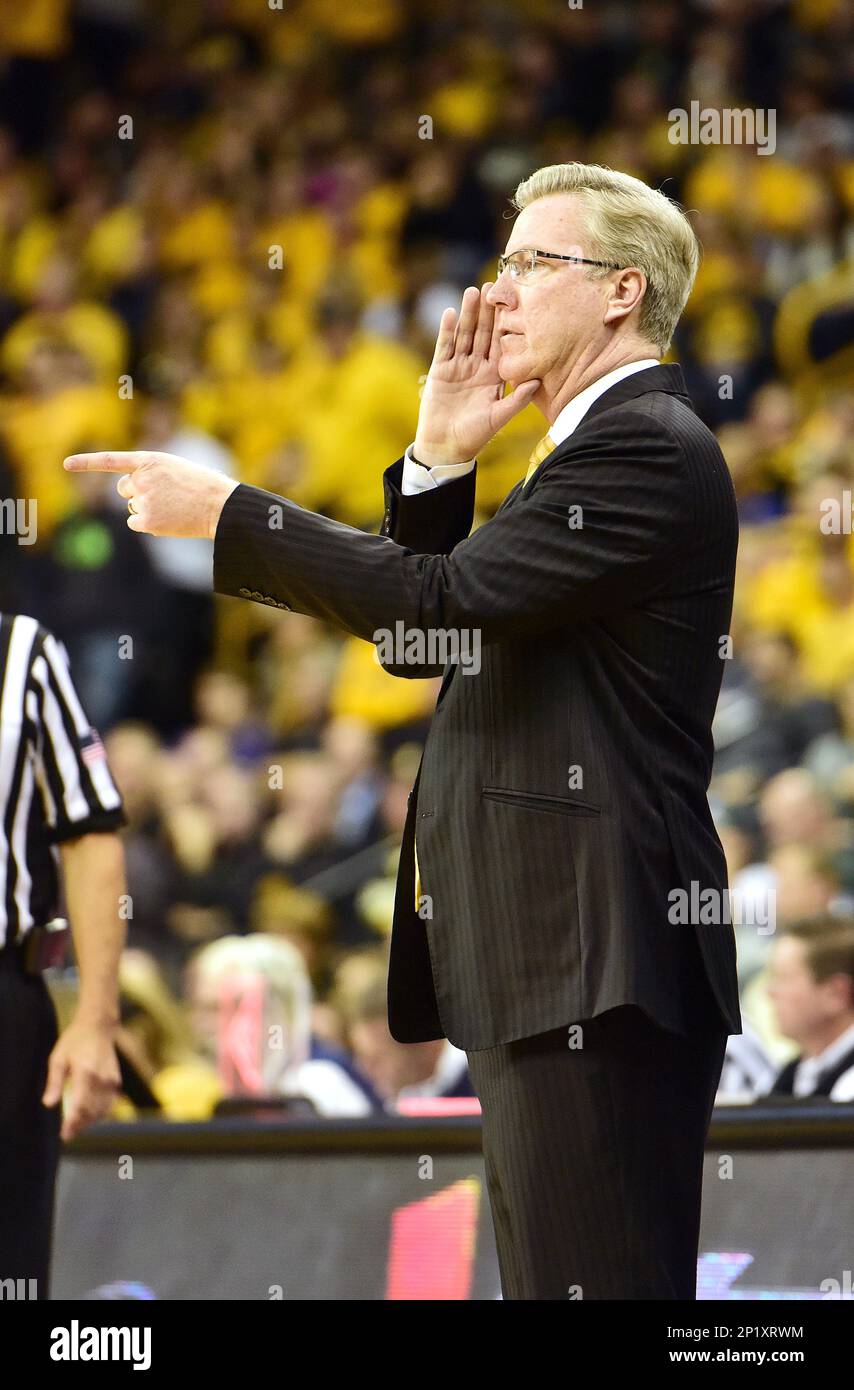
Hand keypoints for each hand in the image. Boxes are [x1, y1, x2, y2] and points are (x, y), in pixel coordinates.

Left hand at [42, 1018, 121, 1140]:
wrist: (98, 1026)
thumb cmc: (75, 1041)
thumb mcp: (58, 1058)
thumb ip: (54, 1082)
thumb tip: (48, 1104)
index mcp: (86, 1072)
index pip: (80, 1105)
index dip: (72, 1122)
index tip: (64, 1133)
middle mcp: (101, 1078)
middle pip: (91, 1111)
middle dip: (79, 1125)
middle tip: (67, 1135)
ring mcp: (111, 1080)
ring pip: (102, 1110)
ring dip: (90, 1121)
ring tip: (76, 1128)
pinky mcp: (116, 1081)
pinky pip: (109, 1103)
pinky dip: (100, 1113)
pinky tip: (90, 1117)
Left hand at [63, 451, 238, 539]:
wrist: (219, 505)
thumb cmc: (200, 486)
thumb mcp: (173, 468)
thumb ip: (148, 473)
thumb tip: (129, 495)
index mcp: (149, 460)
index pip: (111, 460)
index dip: (87, 463)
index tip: (66, 464)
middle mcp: (142, 479)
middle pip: (123, 489)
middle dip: (137, 492)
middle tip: (163, 495)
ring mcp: (144, 500)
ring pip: (131, 507)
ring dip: (146, 508)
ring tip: (172, 507)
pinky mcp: (147, 520)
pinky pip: (134, 522)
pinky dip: (146, 523)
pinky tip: (167, 519)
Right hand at [413, 283, 540, 465]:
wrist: (446, 446)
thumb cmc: (475, 435)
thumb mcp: (499, 417)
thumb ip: (517, 399)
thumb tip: (538, 381)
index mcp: (495, 375)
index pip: (502, 344)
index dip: (506, 324)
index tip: (513, 302)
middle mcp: (478, 367)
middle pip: (483, 333)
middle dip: (487, 311)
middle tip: (492, 286)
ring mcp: (459, 367)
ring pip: (464, 335)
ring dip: (468, 314)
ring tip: (471, 292)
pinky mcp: (441, 371)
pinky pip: (445, 347)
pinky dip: (448, 331)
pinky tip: (451, 313)